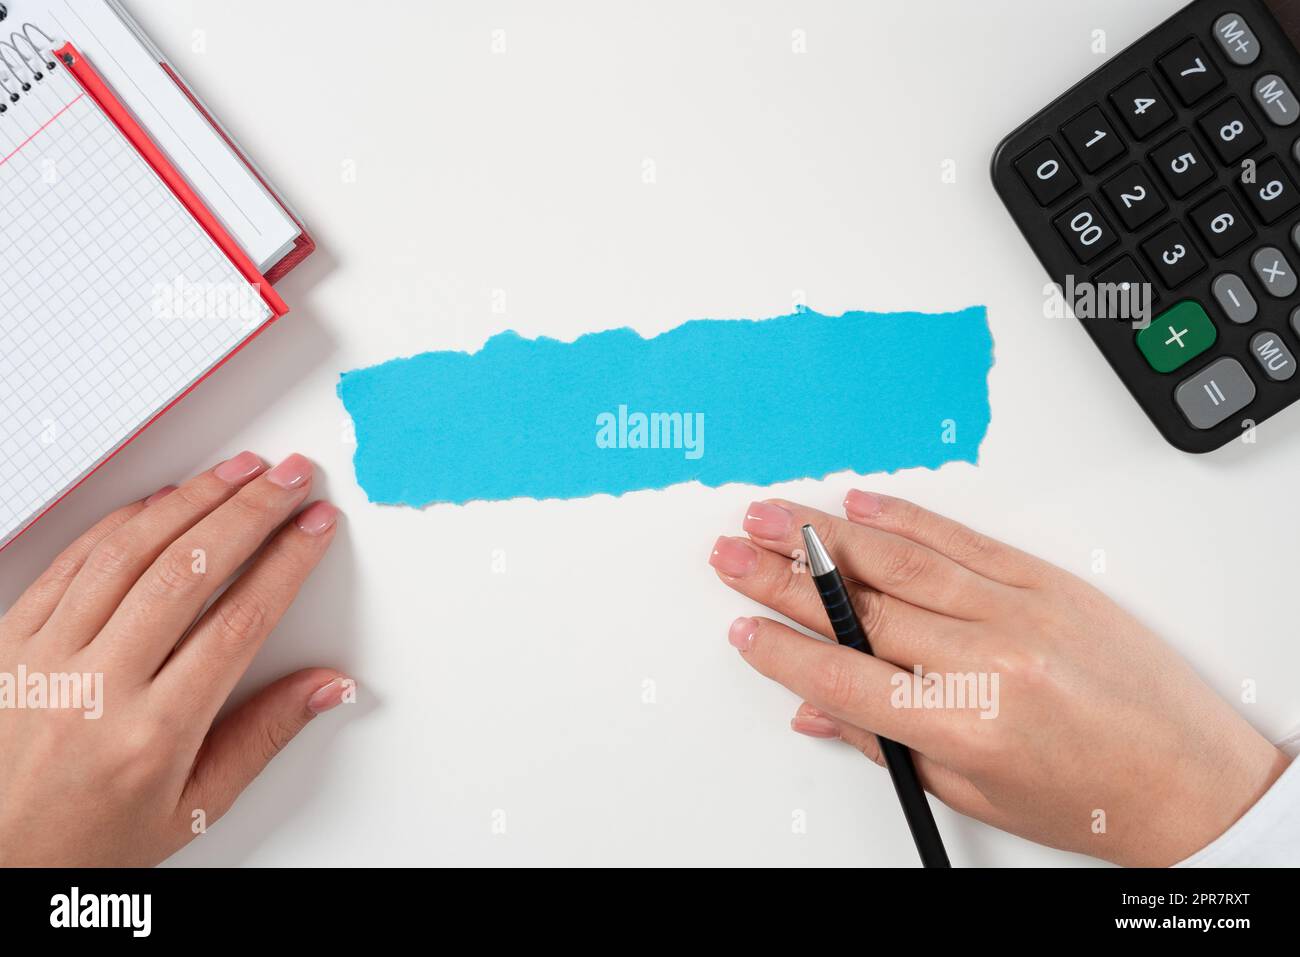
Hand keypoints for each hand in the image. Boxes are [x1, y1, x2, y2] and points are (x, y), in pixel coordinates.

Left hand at [0, 453, 351, 866]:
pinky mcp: (8, 641)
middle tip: (291, 478)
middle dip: (252, 511)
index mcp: (153, 734)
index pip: (240, 622)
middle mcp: (96, 687)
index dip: (288, 563)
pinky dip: (122, 521)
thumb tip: (328, 687)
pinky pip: (72, 562)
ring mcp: (45, 657)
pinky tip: (162, 500)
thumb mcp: (193, 806)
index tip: (316, 528)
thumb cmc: (86, 840)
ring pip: (129, 553)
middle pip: (190, 571)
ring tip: (239, 471)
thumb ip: (265, 736)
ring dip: (192, 500)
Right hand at [710, 492, 1289, 865]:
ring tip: (773, 515)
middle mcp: (989, 658)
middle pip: (860, 607)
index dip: (783, 648)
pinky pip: (962, 540)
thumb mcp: (973, 794)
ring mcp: (1020, 610)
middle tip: (731, 549)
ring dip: (826, 535)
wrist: (1192, 781)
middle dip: (783, 577)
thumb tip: (818, 707)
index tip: (741, 625)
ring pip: (900, 560)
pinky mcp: (1047, 581)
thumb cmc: (1091, 799)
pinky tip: (859, 503)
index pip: (845, 675)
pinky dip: (905, 516)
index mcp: (966, 724)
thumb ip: (886, 743)